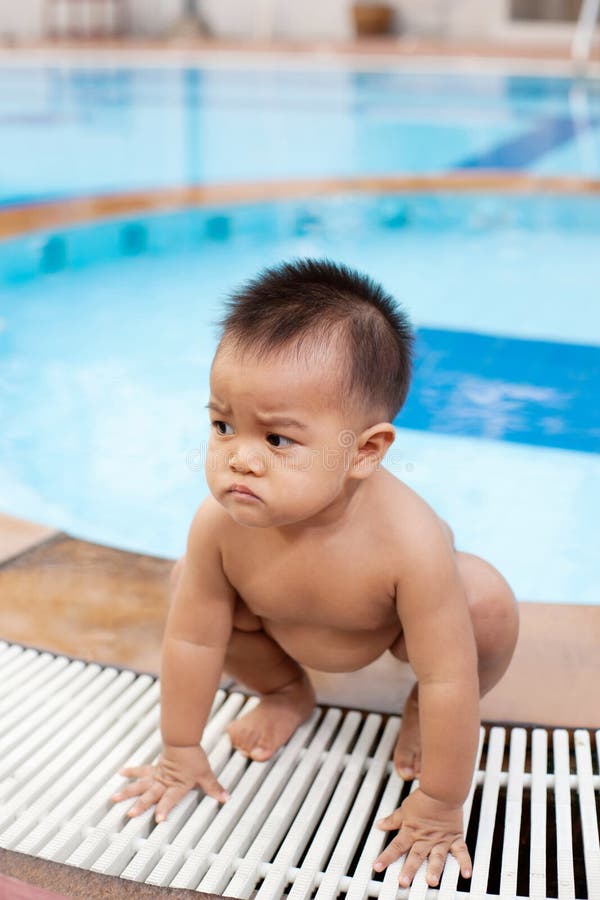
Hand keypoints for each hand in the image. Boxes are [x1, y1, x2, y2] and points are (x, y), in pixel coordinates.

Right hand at [112, 744, 228, 821]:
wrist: (184, 739)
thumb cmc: (194, 757)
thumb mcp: (206, 774)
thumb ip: (214, 788)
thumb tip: (226, 798)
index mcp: (177, 785)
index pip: (170, 799)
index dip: (165, 809)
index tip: (158, 819)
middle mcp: (164, 782)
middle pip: (151, 794)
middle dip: (140, 805)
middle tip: (130, 814)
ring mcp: (157, 775)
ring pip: (140, 784)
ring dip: (128, 791)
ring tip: (114, 799)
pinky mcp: (154, 768)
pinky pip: (140, 771)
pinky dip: (131, 771)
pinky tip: (120, 773)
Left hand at [373, 788, 471, 887]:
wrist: (442, 790)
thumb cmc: (424, 799)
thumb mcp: (404, 809)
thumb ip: (393, 820)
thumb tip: (380, 824)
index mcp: (412, 831)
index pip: (396, 846)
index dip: (386, 857)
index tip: (377, 867)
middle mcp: (426, 838)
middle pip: (416, 856)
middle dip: (409, 869)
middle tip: (404, 881)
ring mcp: (441, 840)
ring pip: (437, 857)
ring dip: (434, 869)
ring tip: (432, 881)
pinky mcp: (455, 838)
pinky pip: (461, 852)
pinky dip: (465, 862)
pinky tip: (467, 873)